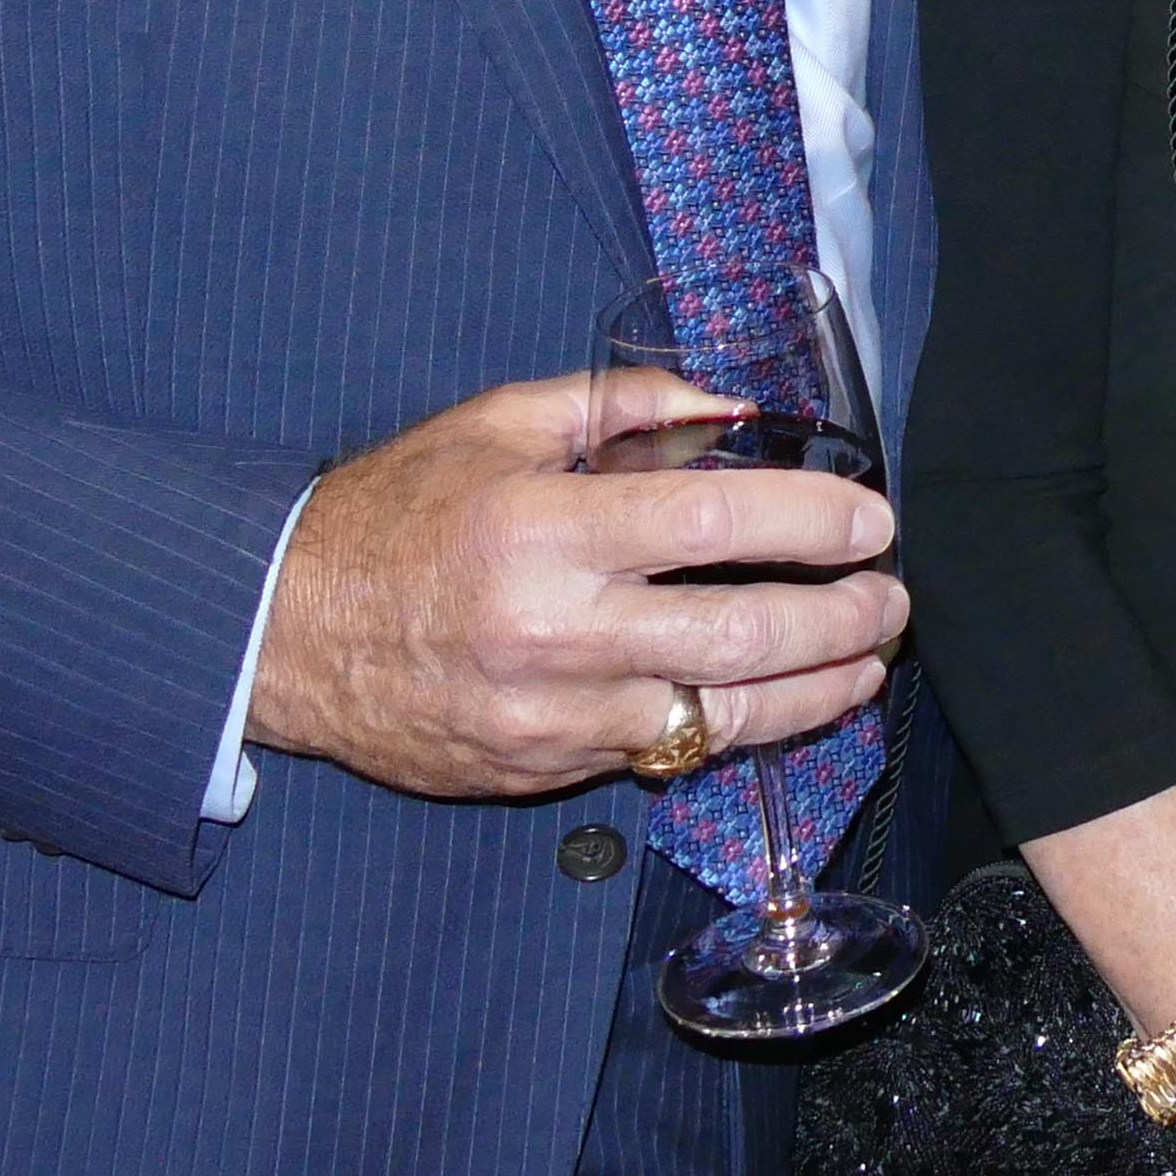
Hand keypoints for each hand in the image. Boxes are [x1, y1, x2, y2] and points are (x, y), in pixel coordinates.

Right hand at [245, 368, 904, 798]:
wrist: (283, 633)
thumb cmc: (395, 513)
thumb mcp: (499, 424)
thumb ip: (622, 405)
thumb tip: (732, 407)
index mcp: (543, 528)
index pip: (710, 520)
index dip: (809, 519)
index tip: (871, 518)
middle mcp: (554, 630)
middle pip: (739, 637)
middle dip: (841, 619)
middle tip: (892, 598)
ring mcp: (550, 714)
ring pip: (718, 717)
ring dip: (814, 691)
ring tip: (866, 660)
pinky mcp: (542, 770)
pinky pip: (662, 755)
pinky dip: (730, 728)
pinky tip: (779, 702)